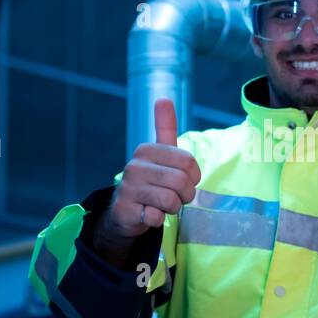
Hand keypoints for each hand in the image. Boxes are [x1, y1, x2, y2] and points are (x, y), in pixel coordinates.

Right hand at [107, 99, 201, 237]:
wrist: (124, 213)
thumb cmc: (150, 182)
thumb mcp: (160, 155)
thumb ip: (164, 127)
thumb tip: (163, 98)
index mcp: (147, 150)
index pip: (188, 162)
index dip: (193, 177)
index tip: (182, 180)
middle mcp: (135, 166)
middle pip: (182, 182)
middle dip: (185, 195)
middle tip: (175, 197)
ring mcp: (128, 188)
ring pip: (171, 200)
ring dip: (173, 208)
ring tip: (162, 205)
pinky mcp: (126, 211)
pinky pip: (156, 217)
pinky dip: (158, 219)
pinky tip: (149, 215)